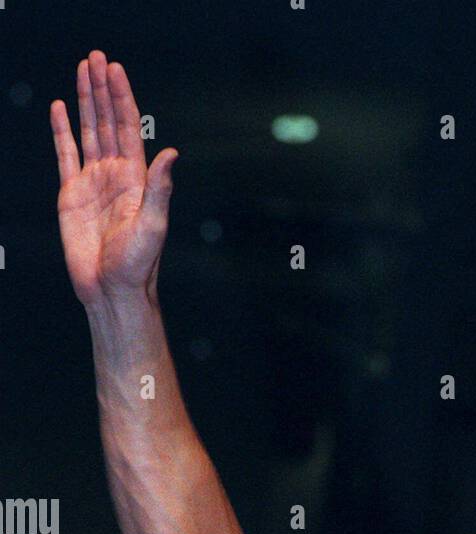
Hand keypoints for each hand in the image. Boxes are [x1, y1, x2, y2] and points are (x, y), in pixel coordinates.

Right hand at [50, 50, 178, 306]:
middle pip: (107, 122)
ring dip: (86, 101)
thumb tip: (171, 154)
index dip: (122, 98)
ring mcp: (93, 183)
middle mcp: (115, 175)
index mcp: (136, 179)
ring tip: (82, 71)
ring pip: (88, 132)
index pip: (128, 128)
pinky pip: (66, 155)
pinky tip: (62, 110)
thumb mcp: (153, 225)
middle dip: (103, 90)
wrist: (111, 290)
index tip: (116, 70)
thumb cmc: (137, 265)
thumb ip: (160, 189)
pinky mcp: (72, 195)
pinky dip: (62, 131)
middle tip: (97, 58)